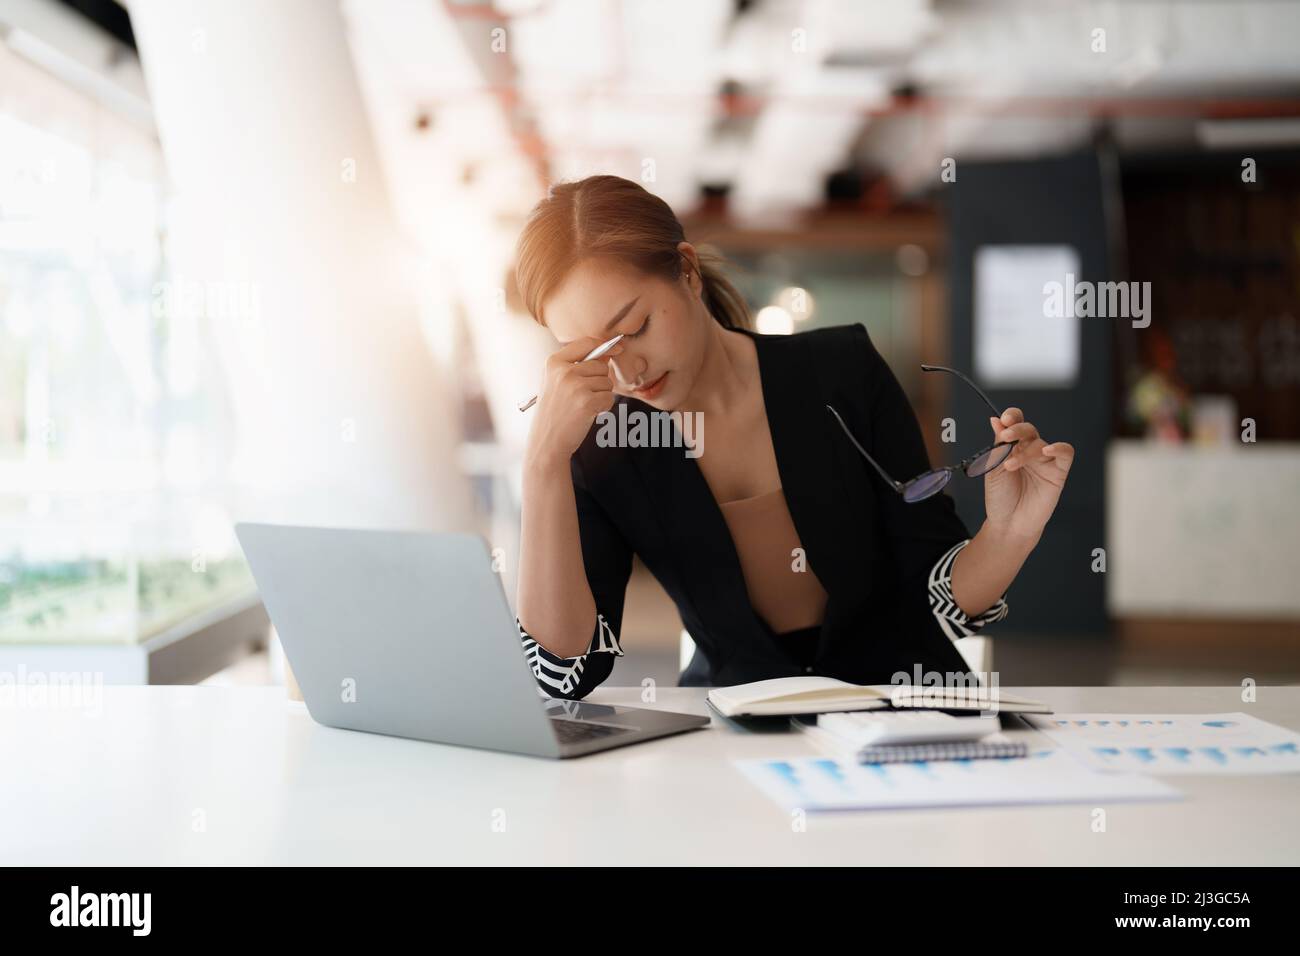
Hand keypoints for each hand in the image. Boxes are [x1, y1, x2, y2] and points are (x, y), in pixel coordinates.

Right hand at [525, 337, 623, 469]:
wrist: (547, 441)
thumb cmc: (554, 412)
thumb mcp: (557, 383)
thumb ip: (579, 365)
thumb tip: (607, 352)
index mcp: (554, 362)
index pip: (586, 343)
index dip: (605, 345)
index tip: (617, 348)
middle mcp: (564, 371)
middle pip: (601, 365)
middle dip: (599, 381)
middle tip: (581, 397)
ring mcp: (575, 386)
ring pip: (607, 382)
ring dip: (601, 395)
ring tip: (582, 406)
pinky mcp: (586, 401)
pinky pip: (609, 398)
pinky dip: (603, 407)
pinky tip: (587, 414)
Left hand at [980, 407, 1074, 540]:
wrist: (1009, 524)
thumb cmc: (1000, 497)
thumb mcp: (993, 469)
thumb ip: (998, 445)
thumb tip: (996, 420)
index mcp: (1011, 447)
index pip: (1015, 423)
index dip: (1012, 417)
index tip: (1003, 420)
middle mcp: (1028, 451)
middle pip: (1028, 429)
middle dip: (1017, 429)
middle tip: (1006, 436)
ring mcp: (1044, 461)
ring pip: (1041, 443)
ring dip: (1025, 451)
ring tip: (1010, 466)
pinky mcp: (1058, 472)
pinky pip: (1065, 453)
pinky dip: (1058, 448)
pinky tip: (1046, 451)